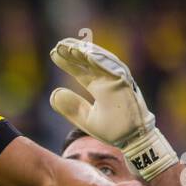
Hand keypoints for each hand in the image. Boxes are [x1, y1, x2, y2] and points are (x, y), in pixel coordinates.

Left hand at [49, 38, 177, 181]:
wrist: (132, 141)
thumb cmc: (113, 130)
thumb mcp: (86, 118)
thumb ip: (71, 107)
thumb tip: (53, 94)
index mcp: (100, 87)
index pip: (81, 71)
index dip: (68, 62)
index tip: (54, 54)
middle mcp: (109, 81)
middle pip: (90, 62)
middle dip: (75, 52)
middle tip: (59, 45)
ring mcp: (119, 81)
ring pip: (102, 61)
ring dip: (88, 53)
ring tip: (71, 46)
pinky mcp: (127, 84)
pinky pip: (115, 69)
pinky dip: (102, 61)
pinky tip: (88, 53)